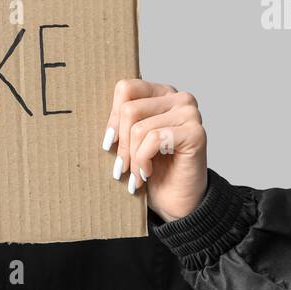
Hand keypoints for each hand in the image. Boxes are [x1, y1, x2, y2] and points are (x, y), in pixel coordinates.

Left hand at [102, 79, 206, 222]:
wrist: (175, 201)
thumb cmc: (153, 170)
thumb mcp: (130, 140)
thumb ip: (121, 120)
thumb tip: (94, 112)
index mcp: (162, 93)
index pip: (126, 88)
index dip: (113, 118)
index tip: (109, 144)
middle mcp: (179, 99)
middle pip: (130, 110)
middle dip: (122, 145)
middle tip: (122, 167)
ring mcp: (190, 114)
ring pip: (139, 128)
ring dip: (133, 158)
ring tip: (136, 174)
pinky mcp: (195, 133)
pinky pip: (154, 139)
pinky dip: (144, 160)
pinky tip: (147, 173)